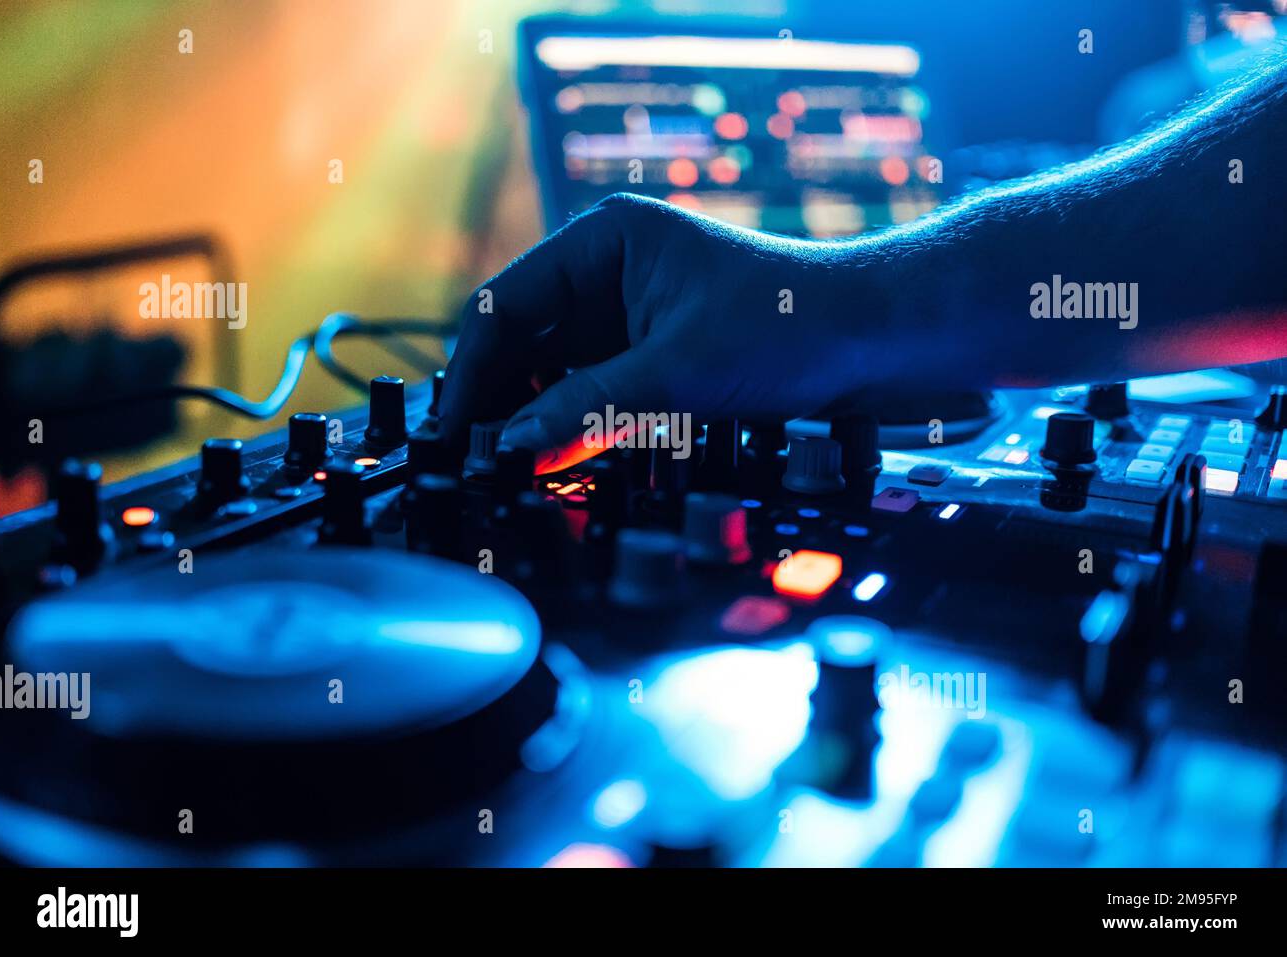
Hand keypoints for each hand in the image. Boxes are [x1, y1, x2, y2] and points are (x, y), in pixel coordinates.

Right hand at [438, 193, 874, 470]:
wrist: (879, 337)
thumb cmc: (791, 323)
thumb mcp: (680, 370)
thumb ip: (590, 408)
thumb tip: (515, 448)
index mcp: (604, 242)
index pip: (506, 305)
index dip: (474, 371)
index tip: (454, 430)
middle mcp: (610, 273)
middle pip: (525, 343)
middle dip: (502, 402)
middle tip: (479, 464)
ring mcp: (632, 317)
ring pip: (557, 374)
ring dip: (538, 420)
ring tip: (514, 473)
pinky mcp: (657, 355)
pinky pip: (597, 392)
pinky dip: (578, 427)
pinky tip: (562, 463)